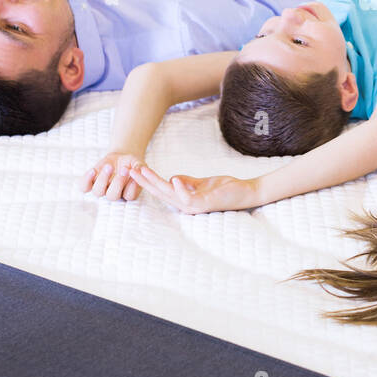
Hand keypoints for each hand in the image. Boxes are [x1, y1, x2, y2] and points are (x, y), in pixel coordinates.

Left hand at [82, 152, 147, 201]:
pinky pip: (84, 187)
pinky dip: (86, 180)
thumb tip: (139, 171)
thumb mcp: (139, 164)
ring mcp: (102, 189)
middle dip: (118, 183)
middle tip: (124, 169)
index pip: (129, 196)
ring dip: (103, 179)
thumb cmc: (132, 163)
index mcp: (128, 193)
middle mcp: (114, 194)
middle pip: (112, 196)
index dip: (132, 187)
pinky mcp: (91, 182)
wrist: (121, 157)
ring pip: (98, 192)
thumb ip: (140, 168)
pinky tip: (93, 171)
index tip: (135, 174)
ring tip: (109, 166)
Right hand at [128, 165, 262, 213]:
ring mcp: (195, 206)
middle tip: (131, 170)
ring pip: (170, 195)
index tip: (136, 169)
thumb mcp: (201, 183)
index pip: (162, 190)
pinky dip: (180, 189)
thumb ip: (187, 182)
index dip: (148, 181)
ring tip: (144, 171)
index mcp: (184, 200)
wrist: (245, 192)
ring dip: (155, 183)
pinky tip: (173, 179)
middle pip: (161, 193)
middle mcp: (186, 205)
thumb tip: (172, 178)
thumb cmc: (224, 188)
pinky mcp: (205, 204)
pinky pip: (188, 198)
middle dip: (145, 182)